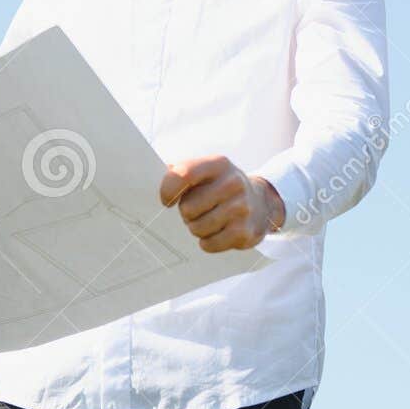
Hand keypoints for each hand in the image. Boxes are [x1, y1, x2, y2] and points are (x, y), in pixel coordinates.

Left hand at [159, 155, 284, 252]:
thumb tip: (147, 174)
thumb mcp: (206, 171)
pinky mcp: (245, 231)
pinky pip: (210, 244)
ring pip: (197, 228)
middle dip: (187, 213)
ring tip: (209, 220)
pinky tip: (218, 232)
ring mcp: (242, 207)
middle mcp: (233, 183)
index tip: (166, 200)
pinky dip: (208, 242)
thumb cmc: (221, 186)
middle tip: (197, 210)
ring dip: (197, 228)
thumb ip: (180, 172)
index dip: (168, 190)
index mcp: (218, 164)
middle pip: (188, 208)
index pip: (183, 174)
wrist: (262, 202)